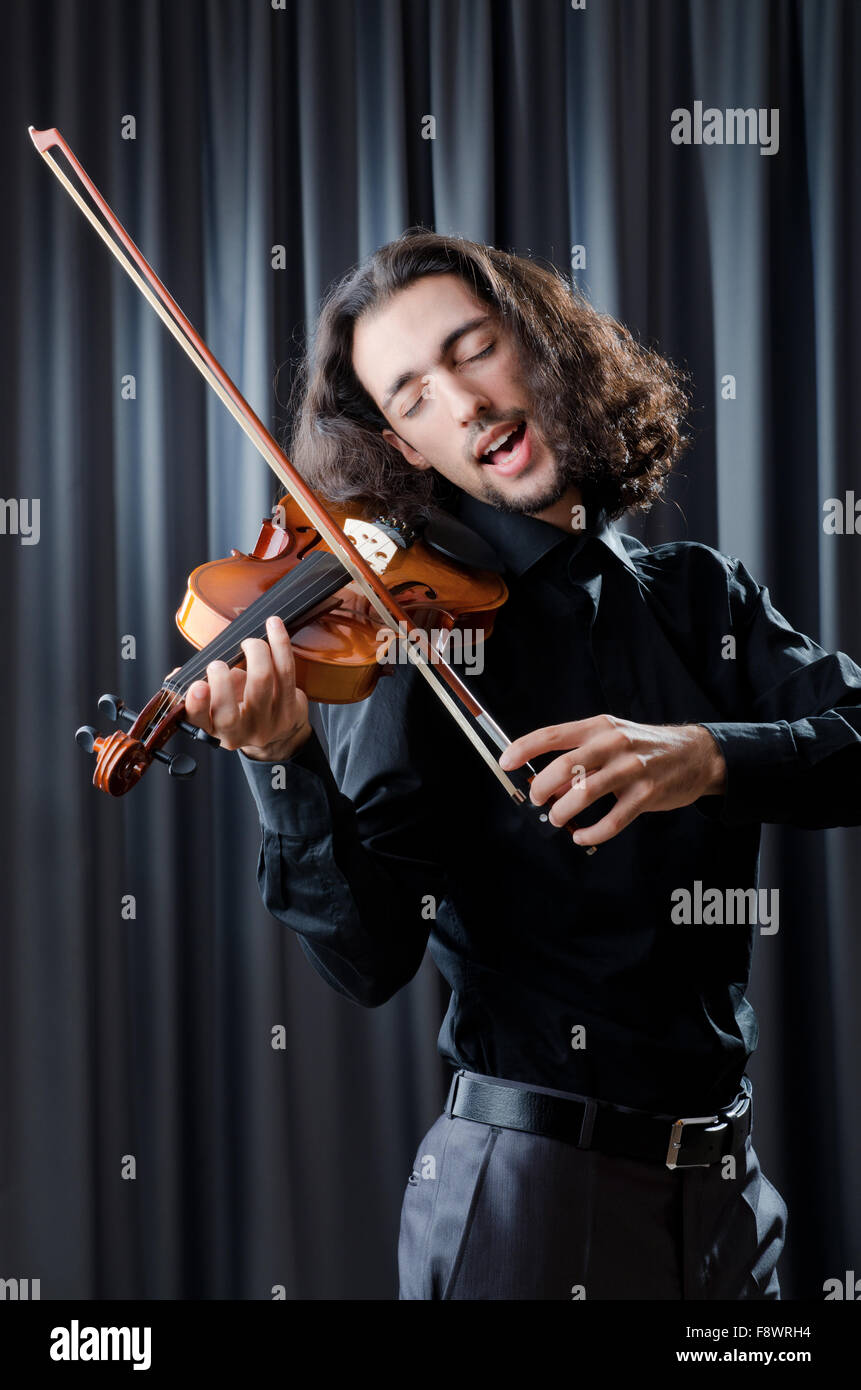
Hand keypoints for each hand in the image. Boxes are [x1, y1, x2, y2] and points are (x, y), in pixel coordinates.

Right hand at [184, 615, 311, 761]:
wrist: (281, 732)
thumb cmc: (241, 708)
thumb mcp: (215, 704)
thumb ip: (198, 688)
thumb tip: (180, 673)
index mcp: (214, 729)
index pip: (199, 722)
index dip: (197, 705)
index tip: (198, 685)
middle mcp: (240, 731)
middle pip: (230, 713)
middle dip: (222, 681)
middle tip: (218, 663)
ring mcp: (266, 723)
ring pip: (261, 684)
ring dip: (255, 654)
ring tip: (250, 642)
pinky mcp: (290, 710)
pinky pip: (286, 672)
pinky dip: (279, 644)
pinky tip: (273, 626)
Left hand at [498, 715, 726, 847]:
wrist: (695, 754)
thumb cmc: (644, 748)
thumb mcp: (611, 741)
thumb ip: (580, 759)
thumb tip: (545, 785)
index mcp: (599, 728)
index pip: (552, 735)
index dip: (524, 749)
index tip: (505, 762)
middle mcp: (613, 744)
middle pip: (565, 766)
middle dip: (542, 788)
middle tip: (538, 800)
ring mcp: (632, 769)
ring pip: (585, 793)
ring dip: (563, 811)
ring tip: (557, 819)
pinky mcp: (647, 795)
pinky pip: (612, 820)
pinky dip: (591, 833)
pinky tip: (583, 836)